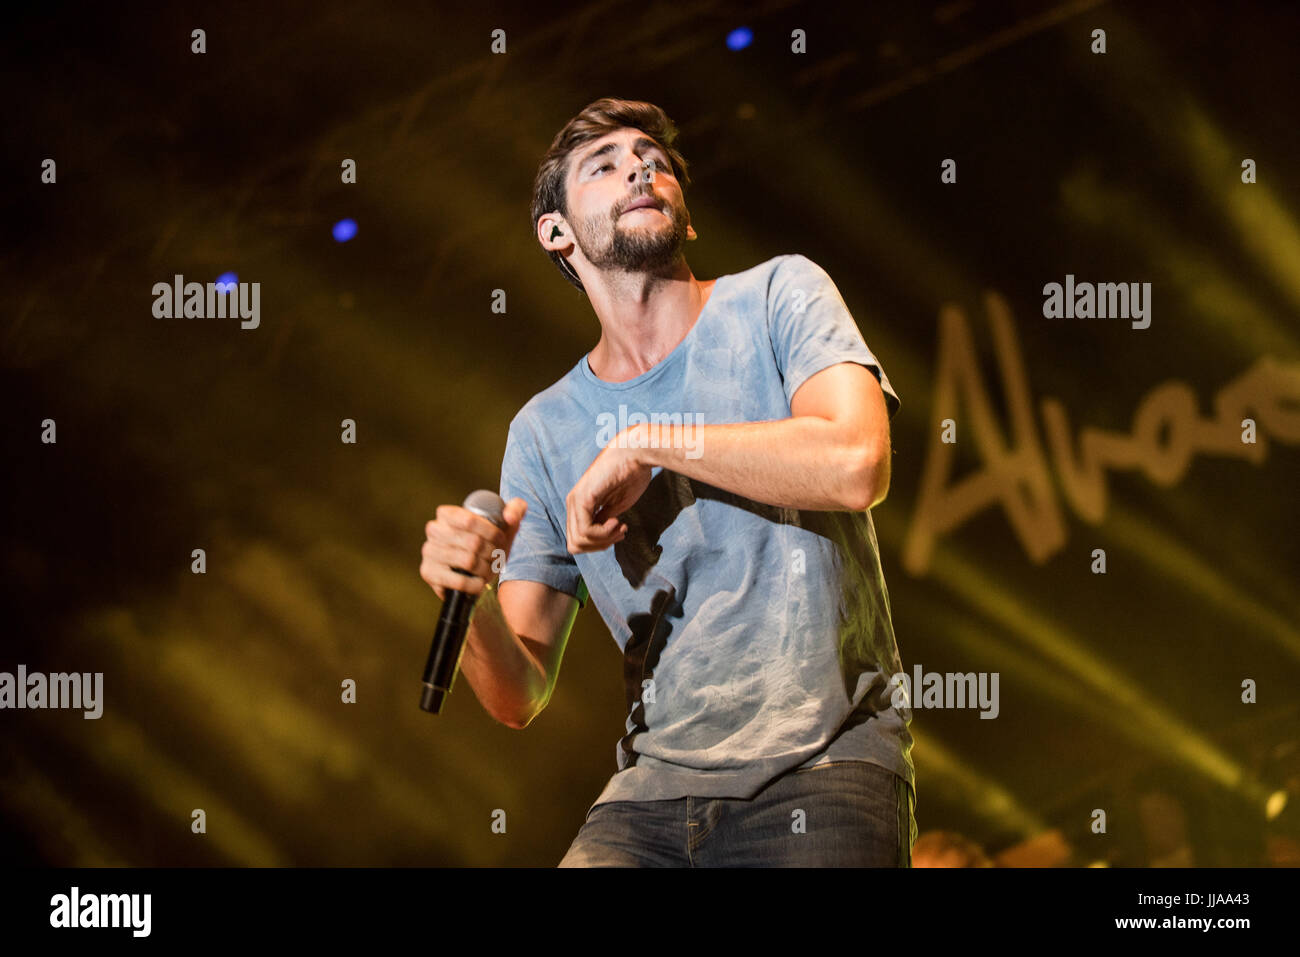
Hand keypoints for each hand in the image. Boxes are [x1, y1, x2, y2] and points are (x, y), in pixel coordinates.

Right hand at [420, 497, 525, 599]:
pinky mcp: (428, 572)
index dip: (492, 533)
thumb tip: (509, 518)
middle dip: (492, 552)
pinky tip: (479, 582)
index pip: (471, 520)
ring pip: (468, 561)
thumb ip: (516, 509)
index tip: (501, 540)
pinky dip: (475, 584)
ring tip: (489, 569)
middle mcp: (433, 529)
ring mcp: (428, 551)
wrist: (475, 573)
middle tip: (497, 557)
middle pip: (472, 542)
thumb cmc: (490, 544)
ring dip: (486, 569)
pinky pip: (458, 580)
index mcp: (447, 513)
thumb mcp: (506, 525)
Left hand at [565, 431, 652, 553]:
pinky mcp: (581, 498)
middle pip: (576, 544)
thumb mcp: (616, 506)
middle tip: (620, 532)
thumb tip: (598, 538)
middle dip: (600, 545)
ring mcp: (575, 501)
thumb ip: (603, 521)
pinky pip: (585, 531)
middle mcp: (573, 504)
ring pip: (579, 540)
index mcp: (580, 505)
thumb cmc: (631, 475)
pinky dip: (603, 533)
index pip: (579, 540)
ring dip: (604, 540)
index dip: (600, 543)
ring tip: (620, 526)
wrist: (636, 453)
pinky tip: (616, 521)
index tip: (620, 531)